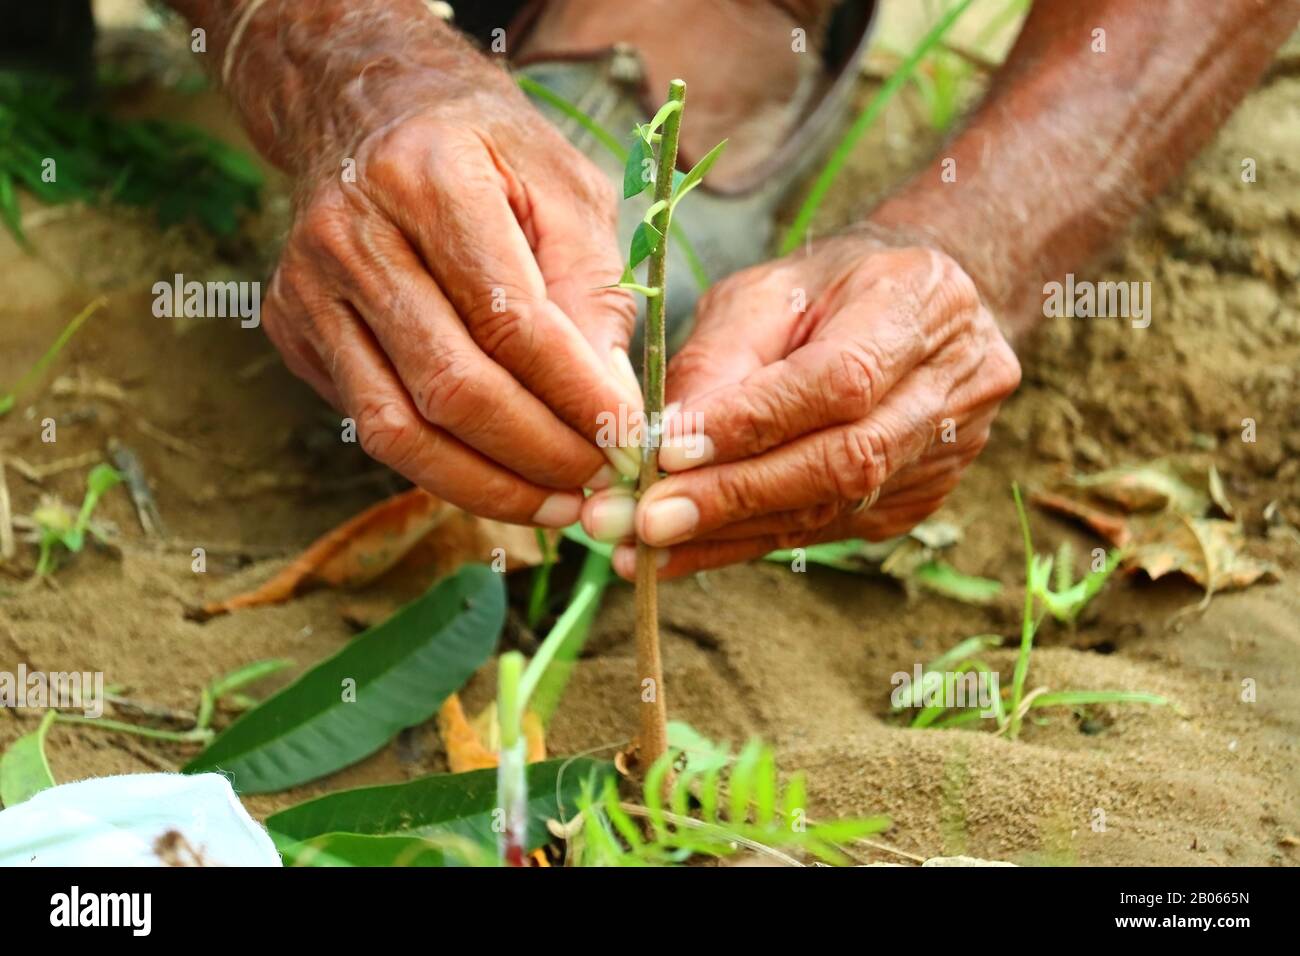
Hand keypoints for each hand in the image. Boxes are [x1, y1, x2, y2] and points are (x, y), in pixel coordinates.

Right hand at [261, 46, 640, 526]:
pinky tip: (503, 476)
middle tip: (602, 481)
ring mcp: (309, 289)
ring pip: (397, 428)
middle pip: (450, 386)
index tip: (630, 438)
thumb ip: (592, 286)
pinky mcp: (294, 330)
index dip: (575, 394)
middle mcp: (351, 235)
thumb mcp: (566, 186)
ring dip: (488, 485)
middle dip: (538, 453)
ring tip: (558, 502)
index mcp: (428, 177)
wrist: (369, 108)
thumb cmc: (487, 150)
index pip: (509, 319)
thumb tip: (609, 402)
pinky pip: (371, 425)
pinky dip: (443, 466)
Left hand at [580, 234, 1020, 577]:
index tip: (668, 452)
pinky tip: (685, 552)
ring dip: (730, 533)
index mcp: (920, 302)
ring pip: (833, 508)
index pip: (838, 379)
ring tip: (646, 546)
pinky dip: (747, 542)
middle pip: (845, 460)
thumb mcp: (764, 291)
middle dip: (734, 495)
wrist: (909, 308)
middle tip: (643, 520)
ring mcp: (946, 450)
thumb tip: (665, 444)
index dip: (752, 422)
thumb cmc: (824, 289)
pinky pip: (826, 531)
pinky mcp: (919, 499)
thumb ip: (720, 360)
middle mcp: (952, 382)